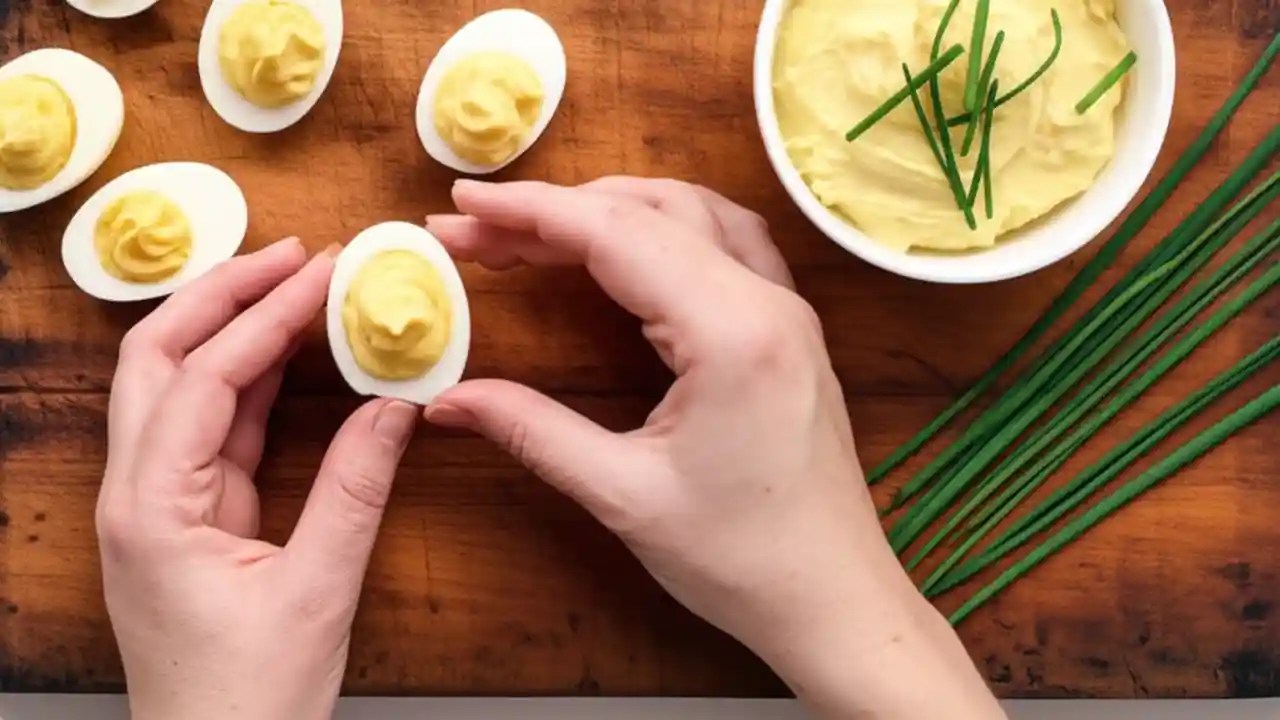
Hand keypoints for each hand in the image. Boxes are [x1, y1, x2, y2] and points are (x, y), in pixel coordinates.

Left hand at [97, 239, 419, 719]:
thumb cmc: (248, 702)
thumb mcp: (317, 590)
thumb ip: (358, 488)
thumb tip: (397, 406)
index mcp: (150, 511)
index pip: (204, 378)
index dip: (266, 316)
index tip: (323, 270)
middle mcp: (134, 496)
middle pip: (155, 359)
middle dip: (221, 294)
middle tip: (293, 256)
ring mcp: (153, 506)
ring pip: (175, 387)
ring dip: (229, 330)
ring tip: (293, 287)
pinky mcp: (182, 520)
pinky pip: (208, 430)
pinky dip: (247, 383)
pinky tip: (290, 359)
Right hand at [426, 178, 1003, 719]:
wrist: (834, 598)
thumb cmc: (741, 560)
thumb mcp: (623, 496)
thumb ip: (532, 431)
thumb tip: (445, 401)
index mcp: (730, 333)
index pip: (615, 234)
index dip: (529, 212)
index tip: (459, 208)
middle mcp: (767, 301)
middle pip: (648, 212)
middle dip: (554, 212)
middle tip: (475, 233)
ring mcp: (786, 309)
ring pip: (691, 213)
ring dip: (610, 208)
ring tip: (535, 231)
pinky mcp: (789, 328)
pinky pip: (726, 240)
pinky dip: (663, 224)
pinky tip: (625, 240)